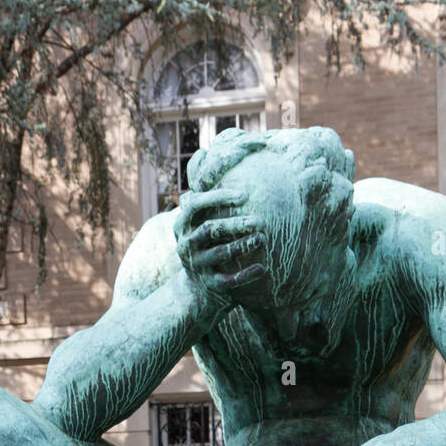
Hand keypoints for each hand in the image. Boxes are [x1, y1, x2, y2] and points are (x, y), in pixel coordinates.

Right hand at [174, 189, 266, 319]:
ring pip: (220, 253)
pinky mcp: (210, 285)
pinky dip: (246, 274)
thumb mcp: (197, 224)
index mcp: (182, 225)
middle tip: (261, 220)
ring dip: (243, 245)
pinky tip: (262, 267)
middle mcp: (186, 245)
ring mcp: (197, 266)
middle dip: (236, 223)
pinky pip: (230, 280)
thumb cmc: (204, 247)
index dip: (219, 198)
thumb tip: (208, 156)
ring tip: (263, 238)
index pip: (196, 205)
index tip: (244, 195)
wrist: (195, 290)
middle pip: (210, 229)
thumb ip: (204, 201)